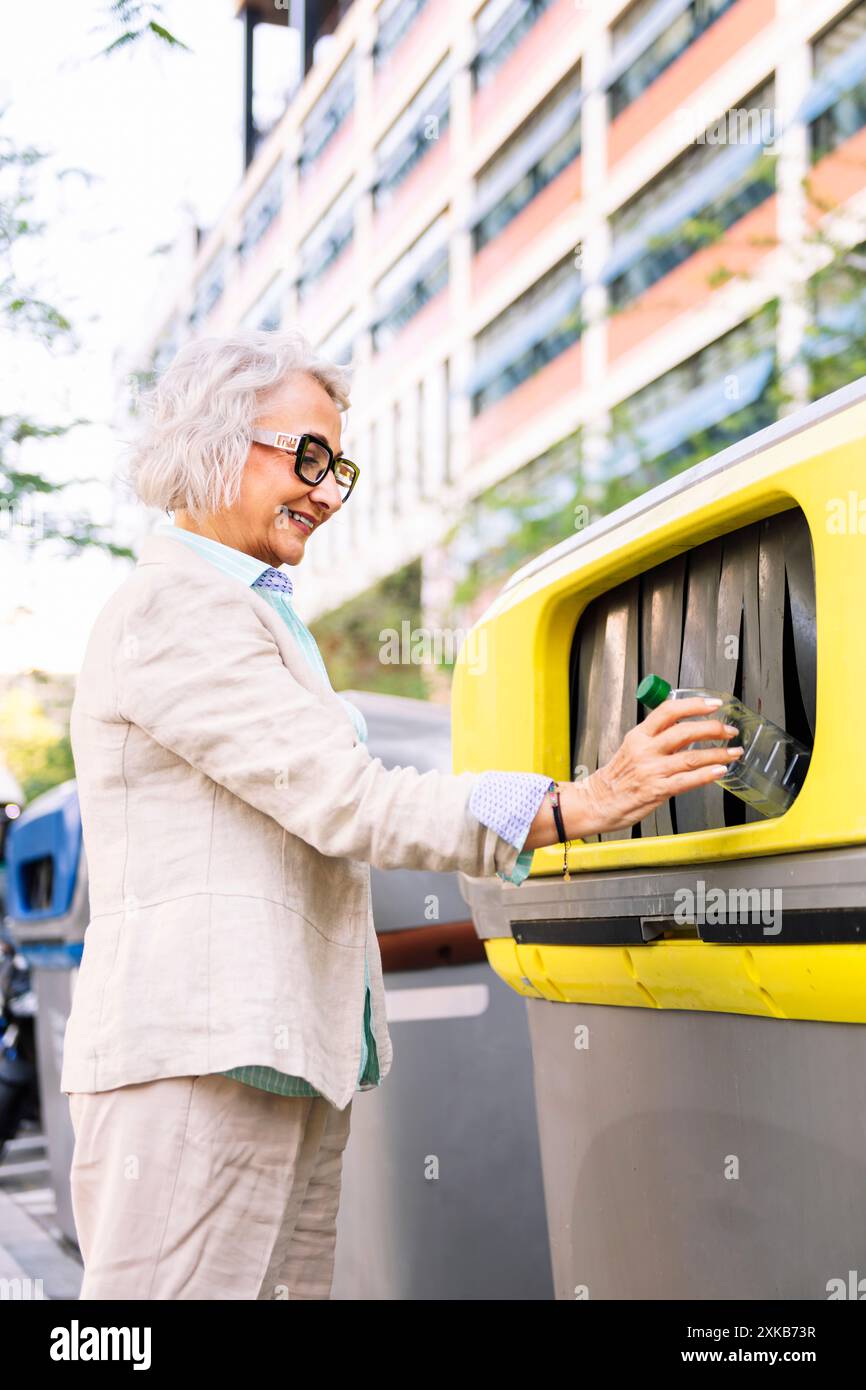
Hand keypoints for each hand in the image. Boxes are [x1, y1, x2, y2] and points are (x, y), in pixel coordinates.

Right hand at [561, 697, 743, 838]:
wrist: (597, 802)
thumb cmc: (616, 778)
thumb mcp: (632, 748)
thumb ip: (657, 739)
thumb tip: (687, 731)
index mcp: (639, 735)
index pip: (668, 711)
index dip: (694, 705)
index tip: (713, 704)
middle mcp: (645, 750)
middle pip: (684, 731)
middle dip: (713, 728)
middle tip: (729, 730)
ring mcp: (651, 770)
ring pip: (691, 756)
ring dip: (718, 753)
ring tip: (733, 752)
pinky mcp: (656, 790)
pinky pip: (687, 780)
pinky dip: (707, 774)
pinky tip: (720, 771)